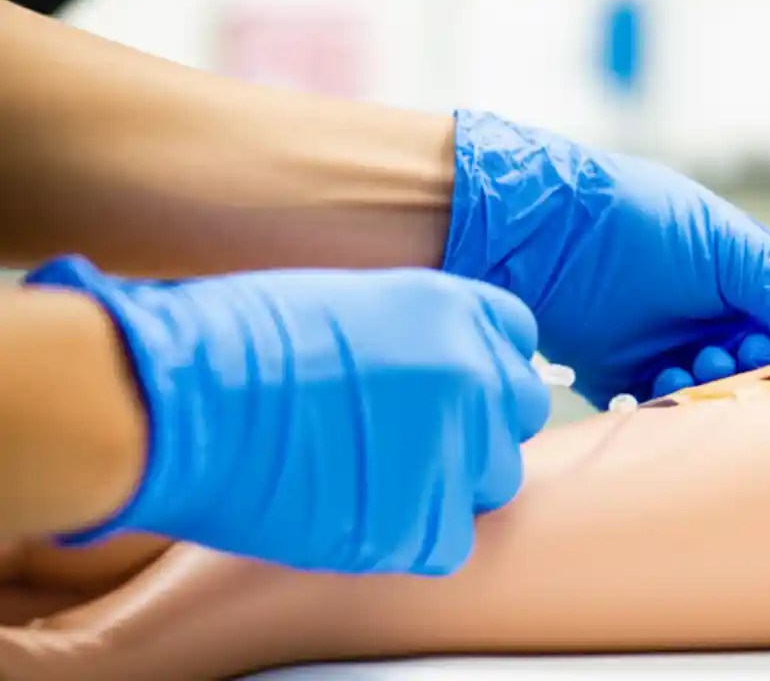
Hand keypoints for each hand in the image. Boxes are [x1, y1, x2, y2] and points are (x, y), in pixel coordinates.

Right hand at [24, 256, 548, 574]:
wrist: (176, 400)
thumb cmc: (232, 345)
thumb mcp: (347, 305)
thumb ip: (412, 337)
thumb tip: (427, 373)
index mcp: (451, 308)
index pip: (515, 343)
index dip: (481, 370)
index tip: (446, 390)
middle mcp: (472, 373)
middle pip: (516, 415)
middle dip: (475, 429)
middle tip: (409, 442)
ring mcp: (455, 448)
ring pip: (493, 481)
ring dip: (446, 485)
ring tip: (369, 477)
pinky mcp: (422, 522)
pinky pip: (449, 541)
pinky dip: (410, 538)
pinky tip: (354, 513)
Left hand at [445, 110, 769, 407]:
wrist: (538, 232)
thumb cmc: (636, 220)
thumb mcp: (729, 250)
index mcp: (744, 287)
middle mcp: (710, 323)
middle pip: (757, 377)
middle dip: (753, 379)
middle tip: (732, 363)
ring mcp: (667, 353)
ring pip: (711, 402)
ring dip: (709, 395)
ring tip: (690, 368)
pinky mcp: (622, 379)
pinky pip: (659, 415)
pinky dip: (667, 412)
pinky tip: (660, 392)